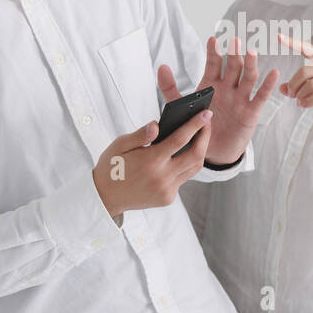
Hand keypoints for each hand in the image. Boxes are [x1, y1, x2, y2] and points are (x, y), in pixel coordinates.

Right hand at [92, 110, 212, 217]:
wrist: (105, 197)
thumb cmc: (112, 167)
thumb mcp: (120, 145)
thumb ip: (140, 135)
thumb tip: (156, 125)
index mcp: (150, 161)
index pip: (180, 139)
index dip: (195, 125)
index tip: (206, 114)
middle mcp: (162, 177)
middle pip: (196, 155)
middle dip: (205, 137)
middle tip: (207, 124)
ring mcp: (167, 190)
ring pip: (193, 168)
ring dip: (199, 151)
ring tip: (199, 137)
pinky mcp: (168, 198)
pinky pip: (183, 179)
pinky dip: (185, 166)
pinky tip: (181, 156)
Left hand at [157, 36, 279, 164]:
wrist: (212, 153)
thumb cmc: (199, 127)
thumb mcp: (182, 108)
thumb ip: (171, 88)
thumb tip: (161, 66)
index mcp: (211, 85)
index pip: (214, 64)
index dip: (214, 52)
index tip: (213, 39)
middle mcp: (228, 88)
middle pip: (233, 67)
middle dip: (234, 54)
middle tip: (234, 40)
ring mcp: (241, 98)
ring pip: (247, 78)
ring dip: (250, 65)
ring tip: (251, 52)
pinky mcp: (251, 112)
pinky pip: (260, 96)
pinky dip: (268, 85)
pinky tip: (273, 72)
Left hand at [276, 33, 312, 122]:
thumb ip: (303, 85)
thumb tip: (281, 89)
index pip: (308, 48)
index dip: (293, 43)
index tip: (278, 36)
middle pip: (305, 72)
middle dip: (294, 84)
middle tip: (290, 95)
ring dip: (301, 95)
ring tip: (298, 102)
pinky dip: (310, 101)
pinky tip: (304, 105)